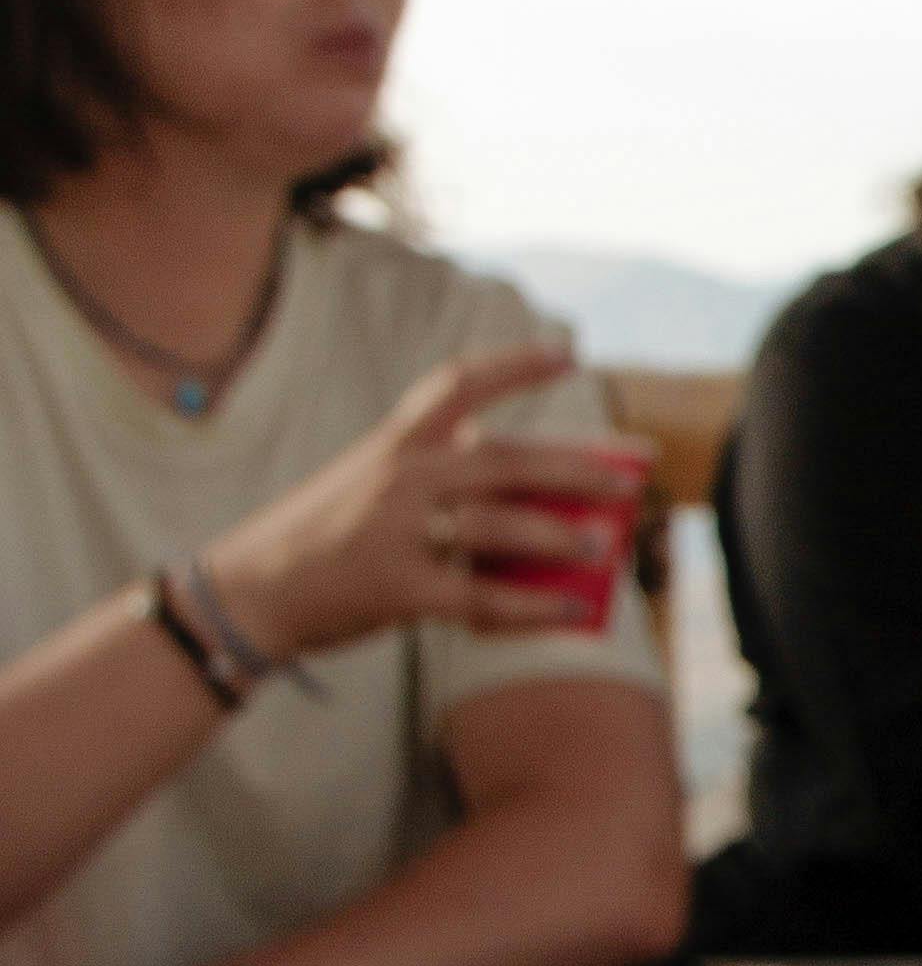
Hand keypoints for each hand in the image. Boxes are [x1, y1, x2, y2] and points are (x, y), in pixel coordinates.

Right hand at [197, 347, 643, 661]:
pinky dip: (532, 606)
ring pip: (497, 527)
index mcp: (395, 442)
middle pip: (504, 460)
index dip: (517, 366)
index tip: (569, 354)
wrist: (248, 591)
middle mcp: (399, 476)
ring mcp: (395, 531)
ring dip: (558, 536)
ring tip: (604, 547)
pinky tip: (575, 611)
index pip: (459, 384)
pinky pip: (479, 598)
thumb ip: (438, 474)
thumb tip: (534, 493)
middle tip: (630, 477)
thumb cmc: (325, 536)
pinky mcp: (395, 588)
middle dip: (574, 467)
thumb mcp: (372, 482)